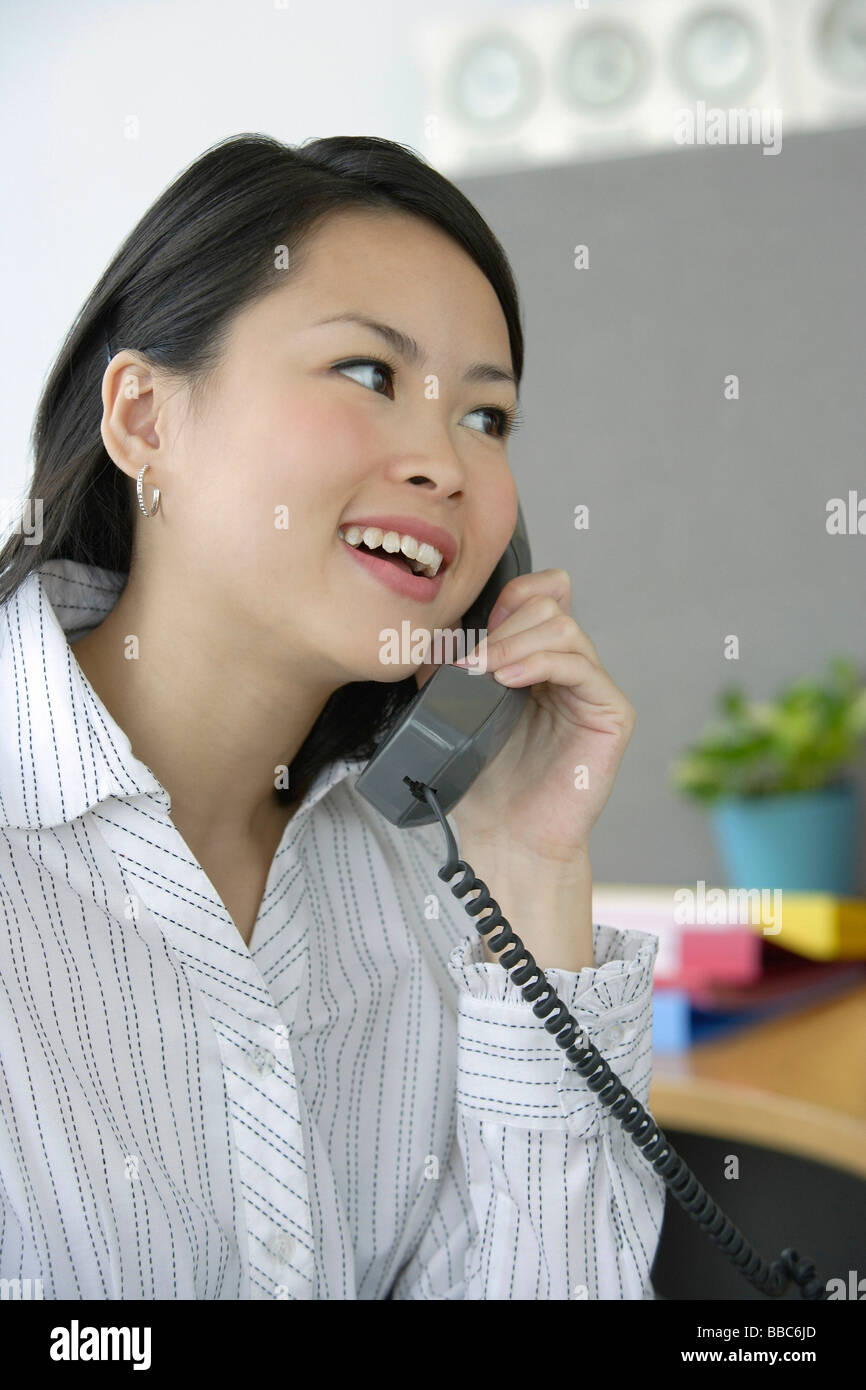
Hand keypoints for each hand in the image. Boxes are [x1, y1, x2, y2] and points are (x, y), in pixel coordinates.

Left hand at [416, 568, 635, 872]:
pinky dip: (541, 663)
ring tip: (483, 672)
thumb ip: (446, 665)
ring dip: (514, 644)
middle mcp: (569, 668)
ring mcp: (593, 689)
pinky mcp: (611, 713)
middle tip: (469, 663)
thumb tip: (430, 631)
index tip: (474, 629)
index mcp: (537, 660)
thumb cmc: (485, 782)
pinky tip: (509, 680)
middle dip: (503, 627)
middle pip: (549, 606)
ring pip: (564, 628)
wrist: (506, 837)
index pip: (540, 594)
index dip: (509, 597)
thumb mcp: (453, 711)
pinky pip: (582, 667)